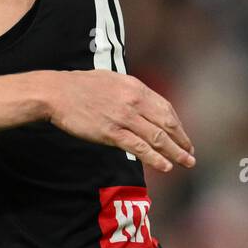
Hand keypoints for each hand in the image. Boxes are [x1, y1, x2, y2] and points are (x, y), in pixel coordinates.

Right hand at [43, 70, 194, 172]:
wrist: (56, 93)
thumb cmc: (79, 87)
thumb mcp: (111, 80)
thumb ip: (129, 92)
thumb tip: (140, 104)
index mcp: (135, 87)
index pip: (165, 108)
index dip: (178, 125)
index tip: (183, 137)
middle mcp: (134, 101)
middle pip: (166, 123)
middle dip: (182, 140)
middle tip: (191, 154)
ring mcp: (123, 117)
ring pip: (157, 137)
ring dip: (175, 152)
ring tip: (186, 163)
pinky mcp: (111, 132)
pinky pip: (139, 147)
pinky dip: (155, 158)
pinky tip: (165, 166)